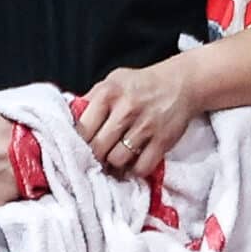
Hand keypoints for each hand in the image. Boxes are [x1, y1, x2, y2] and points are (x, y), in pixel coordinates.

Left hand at [78, 60, 200, 177]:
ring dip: (113, 165)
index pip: (81, 129)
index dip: (77, 143)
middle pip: (97, 148)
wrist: (181, 84)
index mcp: (108, 93)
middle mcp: (126, 109)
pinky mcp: (163, 140)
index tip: (79, 149)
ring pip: (117, 160)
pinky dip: (135, 171)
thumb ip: (91, 99)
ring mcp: (145, 126)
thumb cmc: (141, 84)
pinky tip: (132, 164)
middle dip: (94, 157)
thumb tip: (69, 123)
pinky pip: (141, 167)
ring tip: (113, 161)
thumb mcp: (113, 81)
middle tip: (95, 159)